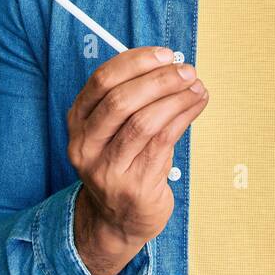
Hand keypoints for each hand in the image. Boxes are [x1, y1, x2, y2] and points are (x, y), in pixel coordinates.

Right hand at [67, 45, 208, 274]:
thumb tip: (171, 64)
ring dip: (176, 98)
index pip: (102, 81)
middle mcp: (86, 145)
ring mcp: (108, 169)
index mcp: (78, 122)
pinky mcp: (134, 186)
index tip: (166, 54)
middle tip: (187, 71)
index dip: (136, 62)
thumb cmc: (125, 162)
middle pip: (121, 100)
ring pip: (144, 121)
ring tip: (197, 87)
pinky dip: (184, 117)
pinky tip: (196, 105)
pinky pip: (163, 142)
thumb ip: (133, 97)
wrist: (118, 219)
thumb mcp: (114, 130)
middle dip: (159, 79)